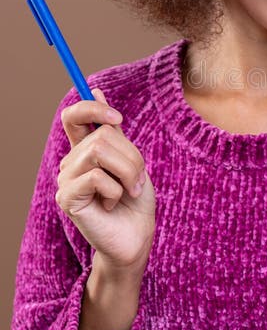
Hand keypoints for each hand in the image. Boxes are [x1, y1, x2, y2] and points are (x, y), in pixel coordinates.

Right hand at [56, 87, 155, 271]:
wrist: (136, 238)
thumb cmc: (135, 201)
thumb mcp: (131, 160)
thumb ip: (114, 132)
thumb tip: (96, 91)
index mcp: (85, 150)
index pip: (74, 116)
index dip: (93, 109)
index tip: (118, 119)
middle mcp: (71, 162)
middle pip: (102, 136)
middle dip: (132, 157)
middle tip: (137, 180)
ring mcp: (66, 179)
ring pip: (100, 152)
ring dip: (127, 172)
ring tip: (128, 191)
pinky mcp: (67, 198)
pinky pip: (97, 177)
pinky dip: (116, 190)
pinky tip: (113, 204)